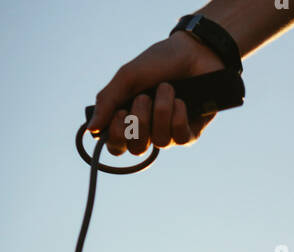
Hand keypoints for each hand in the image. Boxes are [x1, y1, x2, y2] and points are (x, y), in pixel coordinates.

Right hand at [88, 32, 224, 155]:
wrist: (193, 52)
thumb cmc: (158, 63)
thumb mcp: (128, 77)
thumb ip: (108, 102)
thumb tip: (91, 129)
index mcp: (128, 118)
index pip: (116, 147)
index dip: (117, 136)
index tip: (121, 112)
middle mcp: (148, 130)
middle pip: (136, 149)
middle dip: (139, 121)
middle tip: (144, 97)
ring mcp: (169, 134)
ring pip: (159, 141)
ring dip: (161, 110)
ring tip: (166, 88)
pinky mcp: (189, 134)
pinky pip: (179, 138)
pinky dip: (177, 115)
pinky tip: (181, 100)